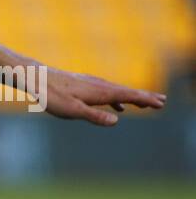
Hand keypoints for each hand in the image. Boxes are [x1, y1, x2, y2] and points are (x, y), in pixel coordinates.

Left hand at [44, 66, 164, 126]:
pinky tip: (119, 106)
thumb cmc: (51, 96)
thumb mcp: (72, 110)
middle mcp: (98, 85)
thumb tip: (116, 121)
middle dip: (145, 97)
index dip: (145, 100)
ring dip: (133, 97)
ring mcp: (91, 84)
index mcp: (99, 92)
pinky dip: (118, 98)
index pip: (128, 95)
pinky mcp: (83, 85)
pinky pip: (107, 92)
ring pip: (118, 91)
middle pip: (127, 91)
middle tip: (163, 101)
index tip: (161, 104)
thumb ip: (94, 115)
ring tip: (146, 103)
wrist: (35, 78)